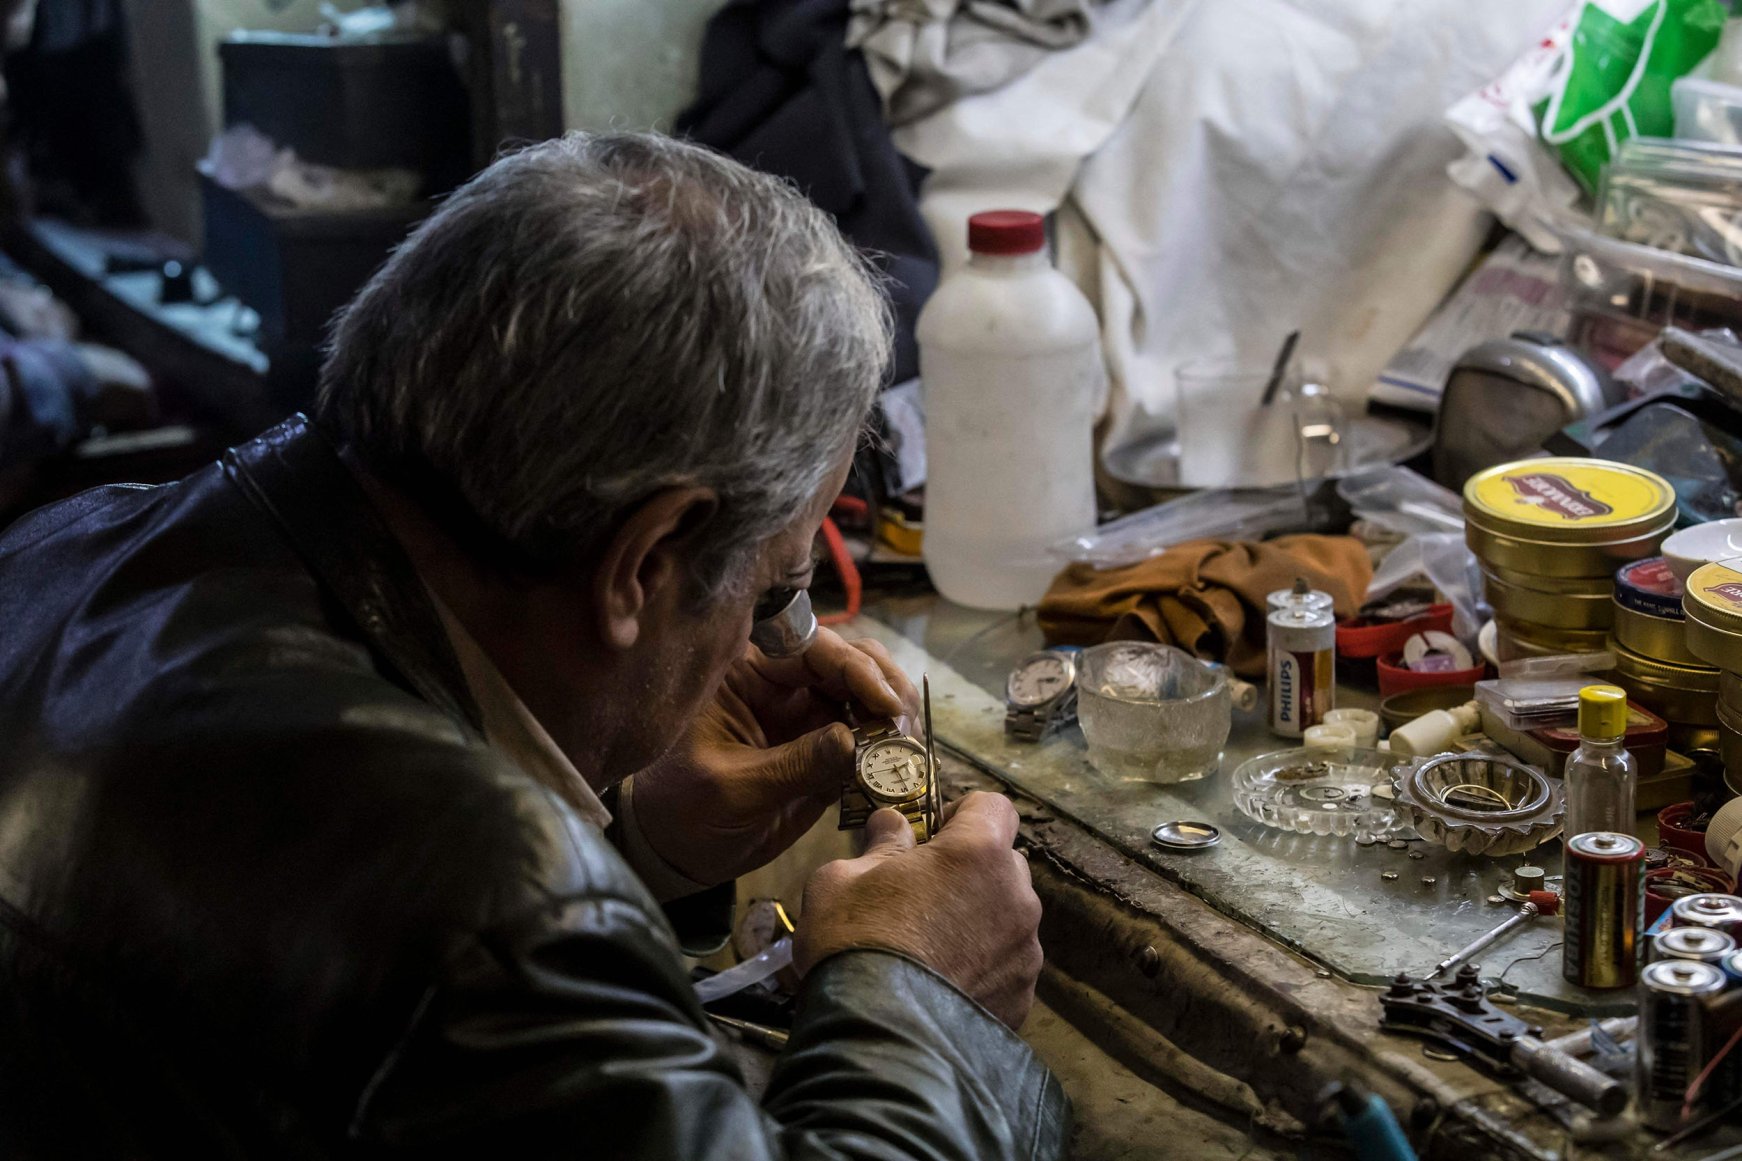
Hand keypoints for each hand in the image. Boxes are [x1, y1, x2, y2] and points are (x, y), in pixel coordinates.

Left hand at [630, 630, 918, 885]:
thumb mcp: (734, 788)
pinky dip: (890, 748)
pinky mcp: (827, 752)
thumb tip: (852, 740)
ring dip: (893, 715)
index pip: (810, 647)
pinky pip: (868, 739)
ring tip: (908, 746)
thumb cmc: (685, 811)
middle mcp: (784, 686)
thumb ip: (793, 765)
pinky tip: (904, 765)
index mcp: (748, 674)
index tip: (883, 701)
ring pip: (867, 695)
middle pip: (851, 661)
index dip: (854, 665)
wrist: (679, 853)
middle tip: (903, 726)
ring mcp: (808, 717)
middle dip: (884, 686)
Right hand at [793, 792, 1042, 1029]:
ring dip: (978, 920)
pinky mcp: (1023, 998)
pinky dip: (982, 966)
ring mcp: (1025, 952)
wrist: (876, 1039)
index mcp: (978, 853)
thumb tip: (891, 824)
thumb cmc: (855, 942)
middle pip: (1003, 863)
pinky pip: (1005, 965)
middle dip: (969, 870)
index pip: (994, 806)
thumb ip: (879, 844)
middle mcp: (1017, 896)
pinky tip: (941, 983)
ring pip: (1006, 916)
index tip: (932, 836)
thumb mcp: (843, 878)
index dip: (963, 814)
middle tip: (923, 893)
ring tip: (930, 947)